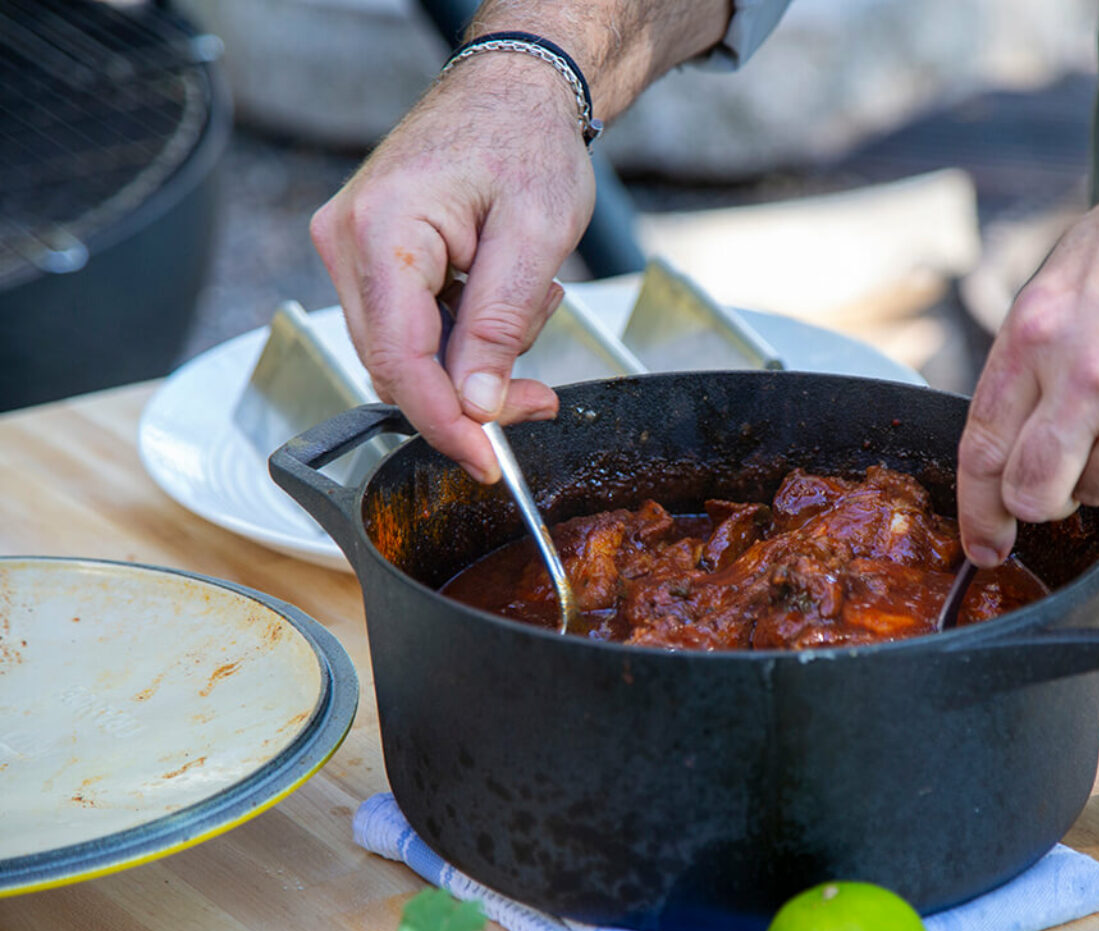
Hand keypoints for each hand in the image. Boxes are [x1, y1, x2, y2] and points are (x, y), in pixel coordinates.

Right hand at [310, 57, 595, 483]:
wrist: (511, 92)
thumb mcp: (535, 237)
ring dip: (474, 356)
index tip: (488, 462)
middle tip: (541, 398)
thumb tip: (474, 405)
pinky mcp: (368, 258)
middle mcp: (348, 242)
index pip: (400, 361)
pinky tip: (501, 294)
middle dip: (472, 394)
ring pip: (407, 353)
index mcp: (384, 231)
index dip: (445, 424)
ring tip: (530, 300)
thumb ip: (500, 325)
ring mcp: (350, 250)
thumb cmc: (525, 142)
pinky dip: (462, 332)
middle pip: (398, 366)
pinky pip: (410, 327)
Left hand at [955, 127, 1098, 565]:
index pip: (984, 446)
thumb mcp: (1070, 266)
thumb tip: (1013, 418)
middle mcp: (1090, 378)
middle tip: (1046, 498)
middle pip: (1038, 493)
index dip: (977, 506)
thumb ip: (1034, 347)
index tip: (983, 537)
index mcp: (1039, 332)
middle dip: (1034, 506)